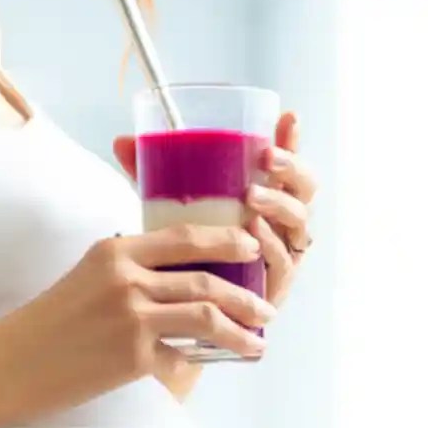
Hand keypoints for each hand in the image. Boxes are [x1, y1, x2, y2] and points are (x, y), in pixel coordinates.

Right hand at [0, 227, 276, 410]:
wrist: (9, 364)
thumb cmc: (48, 323)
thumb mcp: (87, 276)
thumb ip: (130, 268)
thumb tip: (177, 272)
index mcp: (115, 250)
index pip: (184, 235)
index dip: (226, 239)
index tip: (251, 245)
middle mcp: (125, 277)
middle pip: (204, 278)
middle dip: (245, 292)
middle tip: (266, 304)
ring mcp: (130, 316)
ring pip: (205, 316)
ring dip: (241, 329)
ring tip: (258, 340)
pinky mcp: (131, 355)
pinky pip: (183, 355)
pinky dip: (204, 361)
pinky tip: (219, 365)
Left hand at [113, 111, 318, 306]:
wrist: (186, 310)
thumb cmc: (186, 253)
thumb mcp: (174, 207)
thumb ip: (155, 176)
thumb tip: (121, 141)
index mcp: (266, 197)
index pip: (287, 163)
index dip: (294, 140)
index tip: (287, 118)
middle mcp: (280, 223)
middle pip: (305, 189)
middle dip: (292, 169)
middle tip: (267, 157)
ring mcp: (282, 253)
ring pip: (298, 223)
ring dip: (278, 205)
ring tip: (251, 197)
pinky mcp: (275, 285)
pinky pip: (283, 263)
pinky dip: (270, 245)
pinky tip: (254, 234)